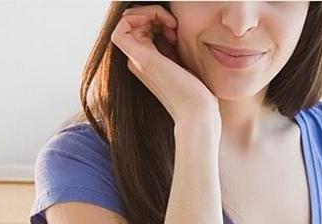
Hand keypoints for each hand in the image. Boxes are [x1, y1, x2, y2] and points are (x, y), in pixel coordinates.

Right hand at [110, 4, 218, 122]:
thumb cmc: (196, 91)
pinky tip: (167, 27)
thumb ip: (171, 45)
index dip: (154, 18)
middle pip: (131, 20)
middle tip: (174, 28)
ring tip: (172, 28)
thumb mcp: (181, 60)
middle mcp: (136, 60)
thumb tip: (171, 27)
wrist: (197, 112)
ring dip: (151, 13)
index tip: (175, 29)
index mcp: (144, 61)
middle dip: (153, 14)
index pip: (137, 26)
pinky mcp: (141, 58)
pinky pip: (124, 23)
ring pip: (127, 18)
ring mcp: (136, 59)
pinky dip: (146, 14)